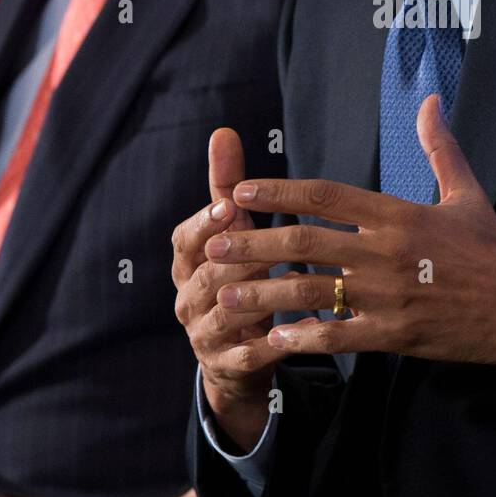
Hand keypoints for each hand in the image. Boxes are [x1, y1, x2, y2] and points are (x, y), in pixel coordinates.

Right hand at [172, 128, 307, 448]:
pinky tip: (310, 324)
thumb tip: (223, 131)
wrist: (236, 355)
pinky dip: (280, 340)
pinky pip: (251, 353)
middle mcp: (187, 299)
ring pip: (226, 313)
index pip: (184, 240)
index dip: (205, 224)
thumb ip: (227, 188)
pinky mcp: (227, 364)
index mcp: (186, 264)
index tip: (229, 207)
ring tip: (294, 282)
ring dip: (259, 297)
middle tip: (272, 245)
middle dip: (239, 259)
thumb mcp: (232, 235)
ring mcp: (204, 334)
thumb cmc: (240, 278)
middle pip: (207, 276)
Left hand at [199, 95, 495, 372]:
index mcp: (398, 213)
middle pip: (304, 241)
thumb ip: (440, 148)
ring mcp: (387, 295)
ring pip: (310, 291)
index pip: (325, 194)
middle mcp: (386, 251)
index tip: (240, 192)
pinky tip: (272, 340)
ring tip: (224, 295)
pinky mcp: (394, 335)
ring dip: (262, 293)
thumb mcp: (466, 193)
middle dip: (253, 243)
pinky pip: (337, 337)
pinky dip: (301, 338)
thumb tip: (431, 101)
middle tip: (213, 245)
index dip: (278, 191)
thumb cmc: (492, 250)